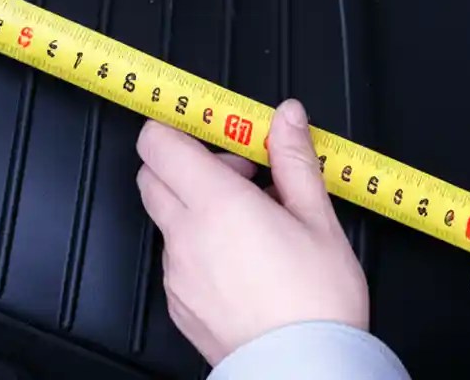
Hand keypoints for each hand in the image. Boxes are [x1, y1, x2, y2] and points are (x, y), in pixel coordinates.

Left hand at [135, 99, 367, 364]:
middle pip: (152, 175)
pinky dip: (198, 247)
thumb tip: (286, 116)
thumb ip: (293, 158)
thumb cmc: (317, 302)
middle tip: (240, 175)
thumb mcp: (317, 218)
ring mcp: (176, 271)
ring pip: (166, 218)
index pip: (158, 142)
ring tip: (252, 224)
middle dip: (186, 163)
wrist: (305, 372)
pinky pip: (175, 258)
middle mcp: (185, 234)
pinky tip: (242, 261)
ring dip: (195, 207)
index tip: (213, 131)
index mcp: (216, 203)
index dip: (178, 129)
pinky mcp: (177, 302)